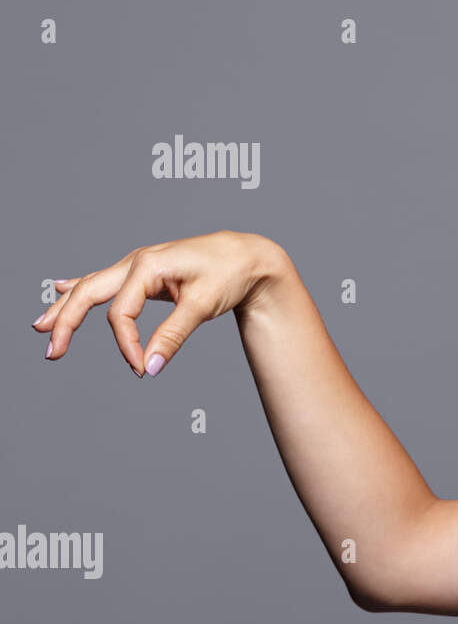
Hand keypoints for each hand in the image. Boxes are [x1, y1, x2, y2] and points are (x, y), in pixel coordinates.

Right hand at [32, 230, 284, 375]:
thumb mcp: (203, 305)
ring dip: (67, 305)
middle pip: (90, 293)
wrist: (249, 255)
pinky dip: (83, 287)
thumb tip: (151, 366)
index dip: (127, 345)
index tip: (142, 368)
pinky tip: (62, 288)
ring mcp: (139, 264)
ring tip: (41, 325)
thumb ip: (174, 336)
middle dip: (67, 322)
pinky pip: (107, 281)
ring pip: (93, 285)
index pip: (121, 314)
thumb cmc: (230, 273)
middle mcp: (137, 261)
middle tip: (52, 351)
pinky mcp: (146, 271)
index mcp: (148, 266)